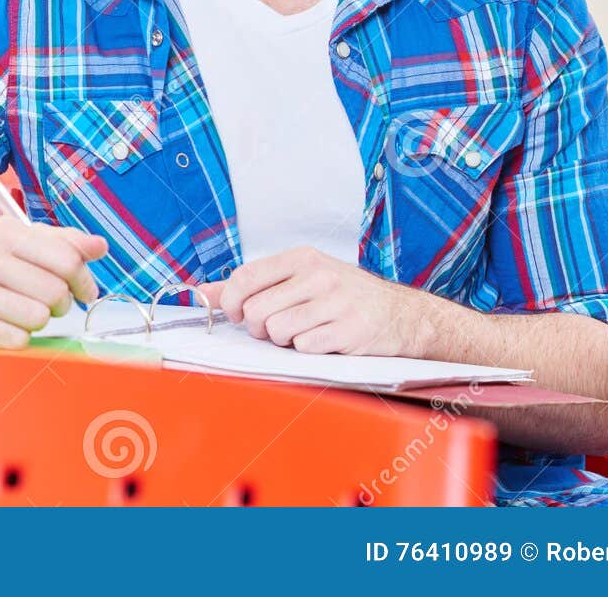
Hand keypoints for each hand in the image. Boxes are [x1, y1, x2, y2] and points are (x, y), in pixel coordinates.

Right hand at [0, 216, 107, 348]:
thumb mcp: (12, 238)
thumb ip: (59, 240)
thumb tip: (99, 247)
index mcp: (3, 234)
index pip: (65, 259)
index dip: (84, 279)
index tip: (85, 290)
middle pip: (54, 292)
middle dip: (61, 303)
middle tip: (52, 303)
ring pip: (37, 319)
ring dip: (39, 321)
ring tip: (26, 313)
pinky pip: (15, 339)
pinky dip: (20, 337)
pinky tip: (8, 325)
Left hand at [196, 246, 433, 356]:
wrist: (403, 315)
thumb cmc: (344, 296)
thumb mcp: (301, 277)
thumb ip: (253, 284)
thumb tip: (205, 293)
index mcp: (302, 258)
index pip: (246, 277)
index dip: (233, 302)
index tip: (238, 315)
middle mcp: (319, 275)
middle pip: (258, 310)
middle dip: (259, 328)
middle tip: (277, 328)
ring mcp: (336, 303)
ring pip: (278, 332)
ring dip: (284, 341)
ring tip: (303, 333)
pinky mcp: (350, 332)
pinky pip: (304, 348)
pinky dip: (307, 351)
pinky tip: (323, 341)